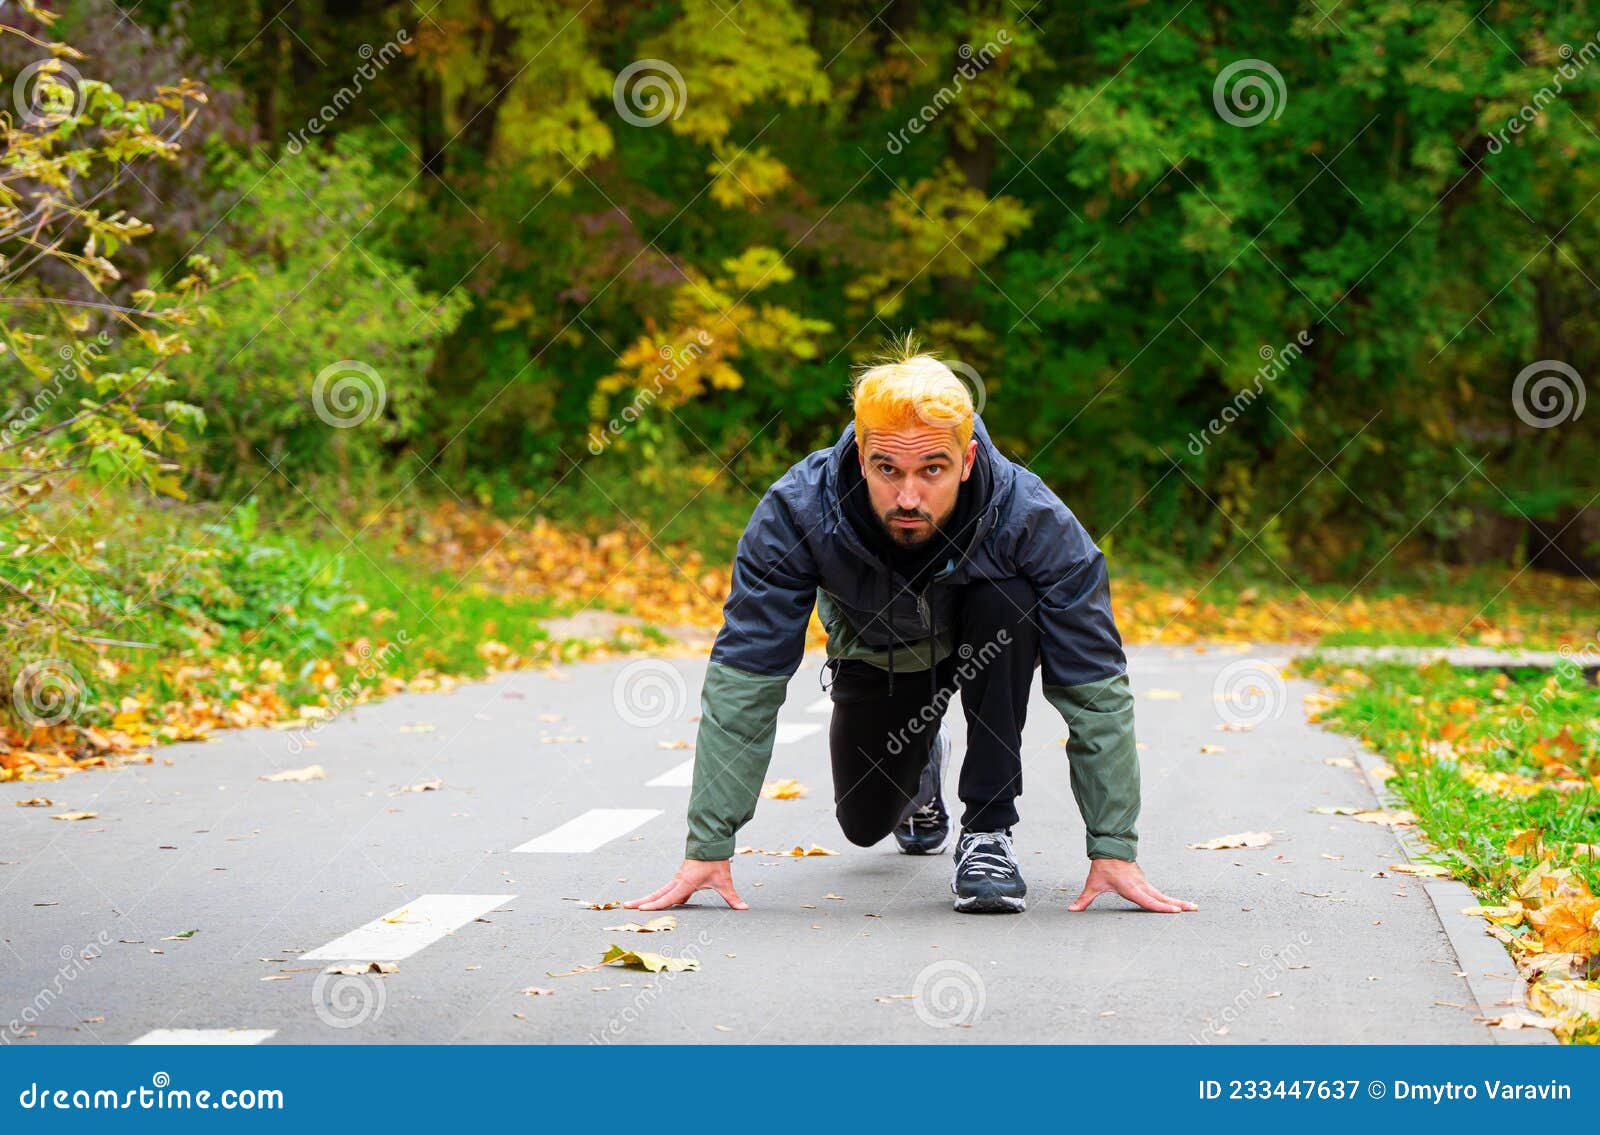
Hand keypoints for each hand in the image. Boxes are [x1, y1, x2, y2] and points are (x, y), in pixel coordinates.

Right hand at [624, 858, 747, 910]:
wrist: (712, 843)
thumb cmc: (716, 861)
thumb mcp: (724, 880)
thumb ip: (732, 897)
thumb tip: (744, 908)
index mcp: (686, 882)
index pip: (669, 897)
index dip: (656, 905)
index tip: (642, 910)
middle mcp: (678, 881)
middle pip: (657, 894)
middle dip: (642, 901)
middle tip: (626, 907)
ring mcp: (677, 879)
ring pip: (659, 891)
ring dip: (647, 898)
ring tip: (632, 905)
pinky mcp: (679, 878)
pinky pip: (666, 889)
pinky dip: (657, 896)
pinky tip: (652, 903)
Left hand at [1068, 858, 1195, 913]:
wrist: (1109, 848)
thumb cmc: (1102, 868)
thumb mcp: (1093, 884)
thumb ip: (1084, 899)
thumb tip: (1072, 910)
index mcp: (1131, 888)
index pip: (1148, 900)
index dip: (1161, 907)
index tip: (1175, 912)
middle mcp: (1141, 885)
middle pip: (1162, 897)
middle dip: (1178, 904)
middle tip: (1194, 909)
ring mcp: (1144, 883)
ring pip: (1162, 895)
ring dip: (1177, 901)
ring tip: (1192, 907)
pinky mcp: (1144, 882)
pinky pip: (1158, 892)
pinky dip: (1169, 899)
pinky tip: (1178, 904)